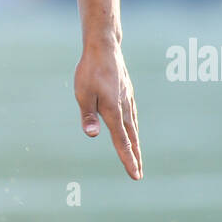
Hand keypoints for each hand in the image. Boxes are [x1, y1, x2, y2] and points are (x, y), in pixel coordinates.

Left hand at [75, 41, 141, 179]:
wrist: (104, 46)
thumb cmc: (90, 70)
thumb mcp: (83, 93)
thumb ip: (88, 115)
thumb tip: (93, 135)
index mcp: (113, 110)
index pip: (122, 140)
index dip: (128, 159)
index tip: (135, 175)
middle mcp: (124, 107)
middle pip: (131, 137)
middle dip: (135, 156)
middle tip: (138, 174)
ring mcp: (127, 99)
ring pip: (133, 126)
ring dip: (135, 143)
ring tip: (137, 156)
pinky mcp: (126, 92)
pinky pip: (132, 115)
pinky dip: (133, 127)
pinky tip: (131, 128)